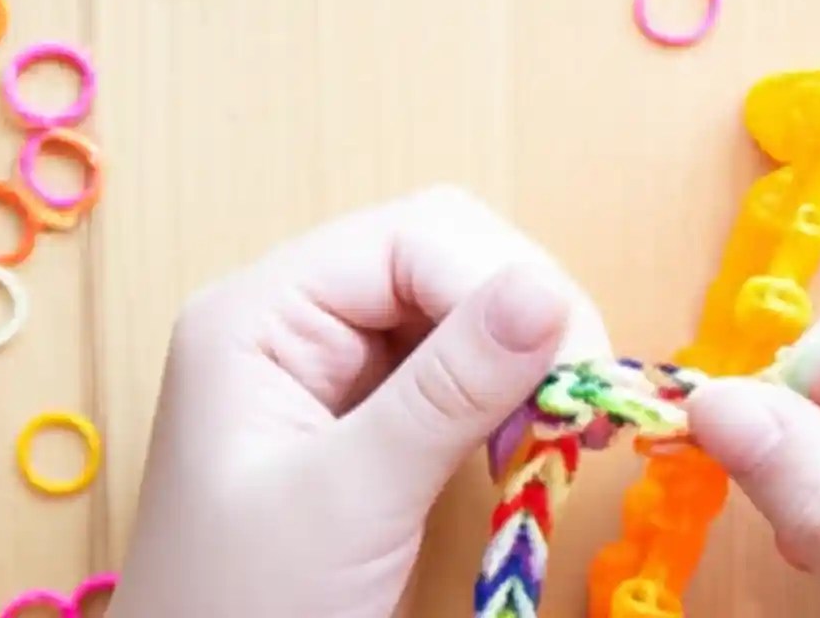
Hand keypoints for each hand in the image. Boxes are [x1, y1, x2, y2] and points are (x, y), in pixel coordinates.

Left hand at [110, 187, 609, 617]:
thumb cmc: (246, 611)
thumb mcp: (349, 500)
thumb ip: (447, 391)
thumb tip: (547, 287)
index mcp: (259, 315)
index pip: (407, 240)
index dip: (499, 284)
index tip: (569, 374)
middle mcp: (298, 320)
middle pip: (443, 257)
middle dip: (523, 315)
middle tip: (573, 407)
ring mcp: (336, 366)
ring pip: (464, 309)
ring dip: (527, 355)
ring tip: (558, 429)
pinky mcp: (374, 414)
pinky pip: (462, 367)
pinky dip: (511, 392)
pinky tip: (530, 438)